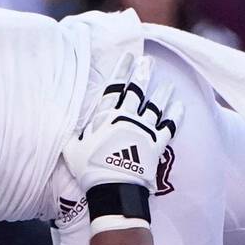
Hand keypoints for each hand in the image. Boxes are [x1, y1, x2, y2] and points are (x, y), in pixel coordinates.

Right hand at [62, 53, 183, 194]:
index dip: (122, 71)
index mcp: (106, 117)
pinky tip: (180, 105)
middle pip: (136, 91)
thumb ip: (72, 134)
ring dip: (162, 94)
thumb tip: (64, 123)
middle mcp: (126, 118)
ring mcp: (143, 130)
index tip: (129, 57)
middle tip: (149, 61)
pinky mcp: (156, 144)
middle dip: (142, 74)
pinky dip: (175, 116)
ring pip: (154, 106)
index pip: (115, 88)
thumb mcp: (72, 150)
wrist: (113, 188)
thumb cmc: (90, 170)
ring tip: (168, 83)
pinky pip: (168, 127)